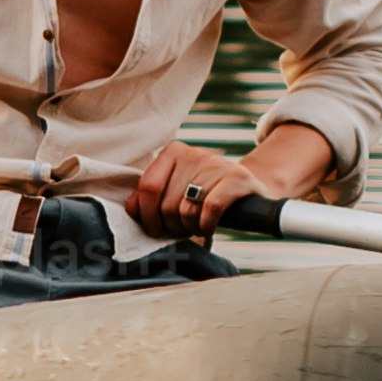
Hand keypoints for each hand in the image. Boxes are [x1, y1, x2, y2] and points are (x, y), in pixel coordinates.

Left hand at [118, 140, 268, 239]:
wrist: (249, 190)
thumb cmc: (204, 194)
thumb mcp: (176, 190)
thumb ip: (151, 196)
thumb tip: (132, 209)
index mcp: (173, 151)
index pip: (148, 186)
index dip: (147, 215)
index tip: (155, 229)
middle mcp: (194, 153)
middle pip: (167, 203)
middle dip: (171, 225)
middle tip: (181, 229)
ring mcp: (216, 164)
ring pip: (186, 209)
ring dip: (189, 227)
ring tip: (196, 226)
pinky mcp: (236, 178)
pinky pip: (209, 210)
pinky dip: (205, 226)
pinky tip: (207, 227)